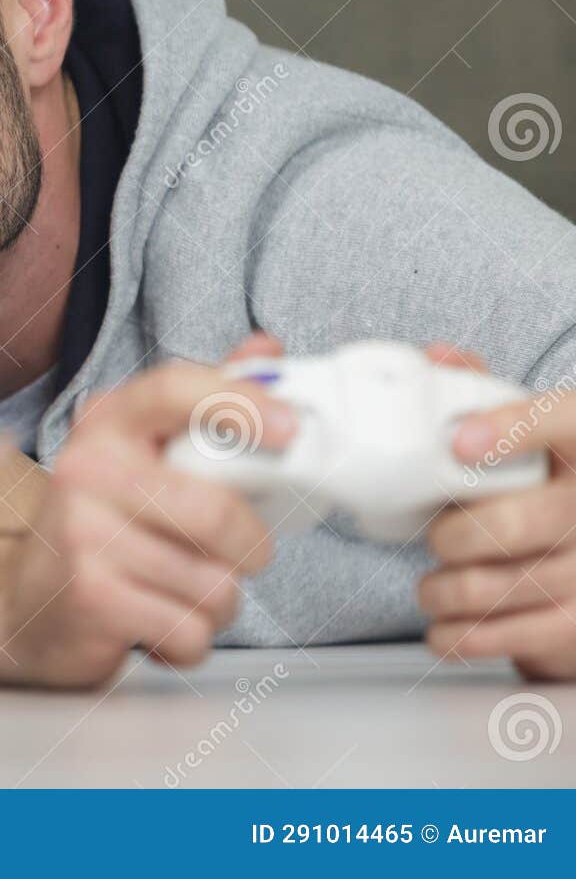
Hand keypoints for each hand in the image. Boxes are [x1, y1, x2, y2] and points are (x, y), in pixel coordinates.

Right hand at [2, 333, 291, 686]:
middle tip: (240, 553)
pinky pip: (189, 629)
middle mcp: (87, 469)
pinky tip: (157, 622)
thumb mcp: (143, 456)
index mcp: (107, 423)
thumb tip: (267, 350)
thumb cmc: (102, 527)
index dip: (239, 402)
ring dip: (217, 601)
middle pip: (216, 511)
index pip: (172, 389)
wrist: (25, 607)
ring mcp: (83, 534)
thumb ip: (205, 406)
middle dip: (251, 547)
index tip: (290, 429)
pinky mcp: (90, 597)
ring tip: (181, 591)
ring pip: (212, 583)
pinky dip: (189, 640)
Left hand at [420, 357, 575, 680]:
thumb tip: (439, 357)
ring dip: (445, 591)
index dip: (512, 430)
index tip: (460, 443)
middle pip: (514, 522)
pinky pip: (515, 637)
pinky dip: (462, 636)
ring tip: (433, 587)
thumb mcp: (523, 436)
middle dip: (453, 535)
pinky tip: (446, 628)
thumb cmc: (538, 490)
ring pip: (505, 584)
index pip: (563, 420)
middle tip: (436, 538)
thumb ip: (481, 393)